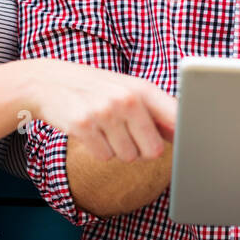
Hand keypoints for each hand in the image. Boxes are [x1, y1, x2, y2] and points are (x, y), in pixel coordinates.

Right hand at [22, 59, 175, 162]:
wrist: (49, 82)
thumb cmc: (98, 89)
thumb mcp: (129, 91)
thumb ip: (157, 112)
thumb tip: (184, 135)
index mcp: (143, 89)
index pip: (176, 118)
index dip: (183, 137)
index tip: (189, 146)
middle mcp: (126, 99)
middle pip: (152, 150)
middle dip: (142, 150)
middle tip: (127, 134)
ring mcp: (104, 112)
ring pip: (127, 156)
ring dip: (117, 149)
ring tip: (105, 127)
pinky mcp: (83, 125)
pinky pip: (104, 157)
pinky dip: (99, 150)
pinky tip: (90, 131)